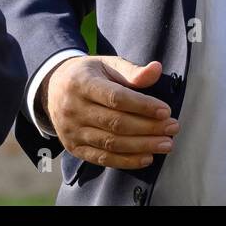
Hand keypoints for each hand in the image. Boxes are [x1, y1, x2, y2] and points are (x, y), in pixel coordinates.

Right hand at [41, 55, 179, 169]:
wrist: (52, 88)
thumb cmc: (89, 74)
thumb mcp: (107, 64)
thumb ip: (132, 70)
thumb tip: (156, 69)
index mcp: (82, 83)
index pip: (116, 98)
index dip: (143, 106)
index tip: (166, 111)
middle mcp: (74, 109)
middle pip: (116, 123)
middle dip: (148, 128)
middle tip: (173, 128)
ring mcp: (72, 131)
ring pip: (111, 143)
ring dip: (142, 146)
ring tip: (166, 144)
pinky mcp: (74, 147)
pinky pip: (102, 158)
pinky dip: (126, 161)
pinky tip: (147, 157)